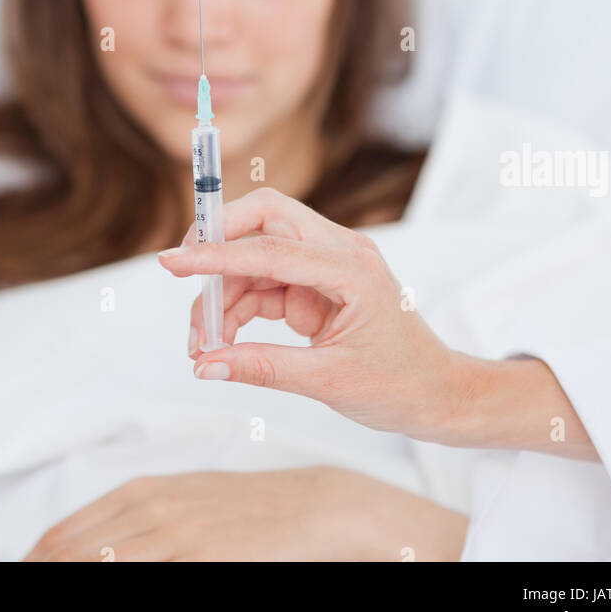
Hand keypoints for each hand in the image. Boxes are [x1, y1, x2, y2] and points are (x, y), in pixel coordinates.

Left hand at [22, 467, 468, 561]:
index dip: (32, 563)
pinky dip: (114, 582)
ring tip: (42, 596)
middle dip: (40, 573)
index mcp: (138, 495)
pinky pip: (142, 577)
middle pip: (66, 556)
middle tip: (12, 599)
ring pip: (96, 565)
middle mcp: (148, 511)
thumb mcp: (184, 508)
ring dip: (67, 580)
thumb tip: (81, 554)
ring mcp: (174, 535)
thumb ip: (134, 528)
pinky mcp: (202, 555)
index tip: (15, 581)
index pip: (59, 540)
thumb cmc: (249, 514)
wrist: (316, 507)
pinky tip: (103, 582)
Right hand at [158, 186, 459, 437]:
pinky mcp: (316, 284)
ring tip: (201, 345)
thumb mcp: (329, 382)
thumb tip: (204, 365)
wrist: (438, 394)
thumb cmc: (400, 384)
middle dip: (219, 241)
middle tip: (181, 272)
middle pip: (265, 217)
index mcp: (352, 267)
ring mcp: (326, 264)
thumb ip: (264, 367)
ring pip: (257, 256)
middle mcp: (339, 252)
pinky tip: (221, 343)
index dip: (217, 254)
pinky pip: (264, 282)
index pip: (272, 248)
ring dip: (223, 293)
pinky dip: (238, 308)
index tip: (172, 261)